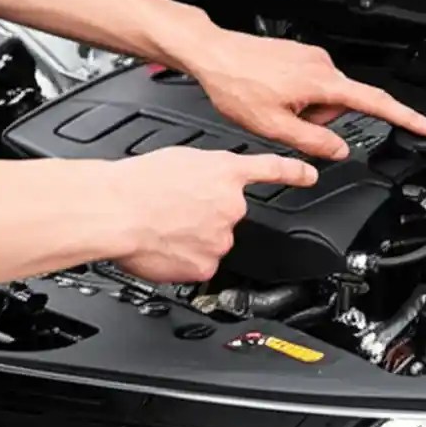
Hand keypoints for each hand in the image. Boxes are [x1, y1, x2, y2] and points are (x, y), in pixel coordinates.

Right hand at [104, 147, 317, 282]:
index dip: (295, 173)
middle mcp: (231, 205)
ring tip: (161, 228)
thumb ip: (203, 176)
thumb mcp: (179, 161)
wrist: (114, 211)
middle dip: (206, 217)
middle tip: (173, 214)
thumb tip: (202, 189)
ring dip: (192, 239)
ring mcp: (222, 237)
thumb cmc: (134, 183)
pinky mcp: (207, 265)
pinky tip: (162, 248)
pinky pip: (199, 265)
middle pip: (227, 216)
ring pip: (212, 242)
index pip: (271, 170)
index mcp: (225, 172)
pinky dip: (183, 260)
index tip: (311, 176)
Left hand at [186, 31, 425, 159]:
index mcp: (323, 82)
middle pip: (341, 107)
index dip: (406, 118)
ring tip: (273, 104)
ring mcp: (312, 58)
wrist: (213, 54)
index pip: (375, 104)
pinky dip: (297, 97)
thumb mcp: (273, 126)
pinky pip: (311, 85)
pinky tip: (271, 93)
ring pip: (324, 98)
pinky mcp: (300, 55)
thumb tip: (338, 151)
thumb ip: (313, 142)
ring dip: (305, 110)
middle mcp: (323, 65)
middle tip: (285, 119)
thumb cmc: (237, 84)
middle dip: (320, 121)